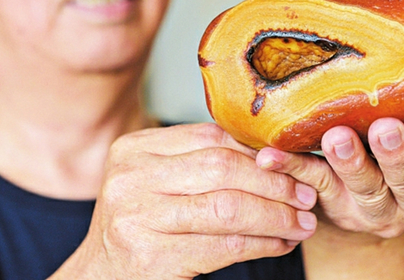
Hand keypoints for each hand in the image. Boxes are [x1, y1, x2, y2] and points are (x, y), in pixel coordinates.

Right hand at [56, 123, 317, 279]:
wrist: (98, 279)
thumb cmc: (138, 226)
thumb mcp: (154, 183)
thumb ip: (197, 163)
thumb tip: (270, 153)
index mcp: (133, 149)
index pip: (210, 137)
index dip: (258, 151)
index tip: (292, 164)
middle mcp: (131, 178)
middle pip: (222, 168)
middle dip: (273, 182)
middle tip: (305, 195)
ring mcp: (137, 218)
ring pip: (228, 208)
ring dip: (275, 216)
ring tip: (302, 224)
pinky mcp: (152, 258)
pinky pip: (224, 245)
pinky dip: (261, 244)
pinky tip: (280, 244)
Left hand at [255, 104, 403, 238]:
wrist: (367, 208)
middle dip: (398, 154)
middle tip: (387, 128)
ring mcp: (371, 205)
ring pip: (363, 187)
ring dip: (350, 162)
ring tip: (335, 137)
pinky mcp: (331, 204)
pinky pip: (311, 184)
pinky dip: (290, 167)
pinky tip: (270, 154)